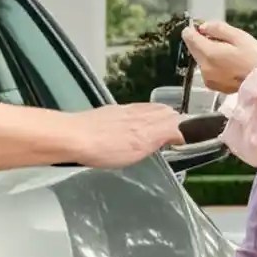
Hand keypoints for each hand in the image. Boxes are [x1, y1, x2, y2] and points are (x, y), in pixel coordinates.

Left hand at [70, 103, 184, 168]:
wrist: (72, 138)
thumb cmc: (104, 145)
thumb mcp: (142, 144)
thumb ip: (165, 133)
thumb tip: (182, 130)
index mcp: (148, 118)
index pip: (174, 118)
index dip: (183, 130)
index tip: (184, 142)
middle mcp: (137, 112)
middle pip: (162, 112)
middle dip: (172, 123)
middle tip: (175, 137)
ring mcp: (121, 112)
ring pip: (147, 112)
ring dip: (156, 121)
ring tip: (158, 134)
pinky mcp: (108, 116)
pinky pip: (131, 115)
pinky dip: (139, 122)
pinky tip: (132, 132)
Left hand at [181, 21, 256, 94]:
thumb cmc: (254, 58)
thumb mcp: (239, 36)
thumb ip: (218, 28)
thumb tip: (202, 27)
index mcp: (209, 54)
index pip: (189, 37)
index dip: (193, 29)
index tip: (203, 28)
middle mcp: (204, 67)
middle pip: (193, 49)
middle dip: (202, 41)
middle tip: (222, 41)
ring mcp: (207, 78)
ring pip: (200, 59)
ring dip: (208, 53)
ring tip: (228, 54)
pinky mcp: (211, 85)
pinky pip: (206, 69)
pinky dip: (212, 65)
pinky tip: (228, 65)